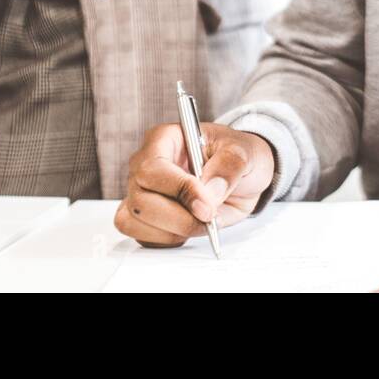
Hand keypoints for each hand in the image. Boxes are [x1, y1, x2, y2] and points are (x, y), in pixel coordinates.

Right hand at [114, 122, 275, 247]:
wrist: (243, 176)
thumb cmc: (236, 155)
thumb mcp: (243, 152)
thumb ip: (229, 167)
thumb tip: (211, 192)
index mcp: (164, 139)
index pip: (153, 168)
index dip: (179, 189)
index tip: (207, 204)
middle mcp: (145, 165)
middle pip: (140, 200)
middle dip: (179, 217)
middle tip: (209, 217)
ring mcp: (141, 192)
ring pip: (136, 221)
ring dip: (173, 230)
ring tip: (201, 221)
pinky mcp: (145, 217)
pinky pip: (143, 237)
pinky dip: (168, 240)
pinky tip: (189, 228)